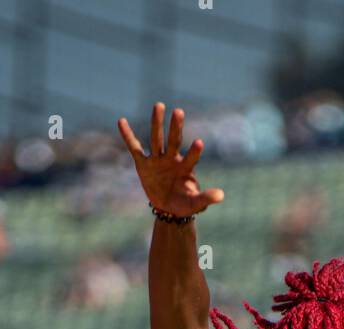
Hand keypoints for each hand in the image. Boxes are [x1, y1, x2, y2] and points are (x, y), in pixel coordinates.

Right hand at [117, 103, 224, 217]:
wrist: (169, 208)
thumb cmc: (185, 203)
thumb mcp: (195, 204)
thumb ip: (206, 198)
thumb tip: (221, 196)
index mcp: (185, 168)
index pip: (191, 158)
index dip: (194, 152)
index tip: (199, 142)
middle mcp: (172, 160)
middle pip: (174, 141)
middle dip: (176, 127)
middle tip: (179, 111)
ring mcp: (157, 160)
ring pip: (156, 139)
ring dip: (157, 123)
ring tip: (159, 105)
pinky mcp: (144, 164)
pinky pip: (134, 148)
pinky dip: (127, 136)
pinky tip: (121, 121)